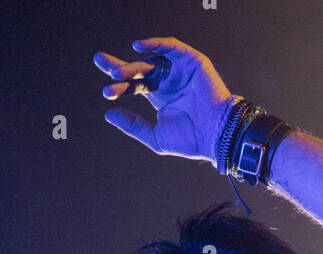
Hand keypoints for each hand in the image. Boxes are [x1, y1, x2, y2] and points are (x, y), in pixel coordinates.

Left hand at [94, 37, 232, 158]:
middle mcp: (168, 81)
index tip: (105, 92)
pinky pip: (171, 47)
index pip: (135, 84)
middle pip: (139, 69)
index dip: (119, 86)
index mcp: (160, 96)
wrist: (216, 137)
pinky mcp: (192, 62)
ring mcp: (180, 70)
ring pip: (152, 60)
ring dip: (134, 64)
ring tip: (119, 74)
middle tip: (105, 68)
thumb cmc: (191, 140)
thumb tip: (108, 114)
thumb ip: (133, 125)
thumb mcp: (155, 136)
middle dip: (121, 68)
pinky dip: (155, 44)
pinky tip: (138, 47)